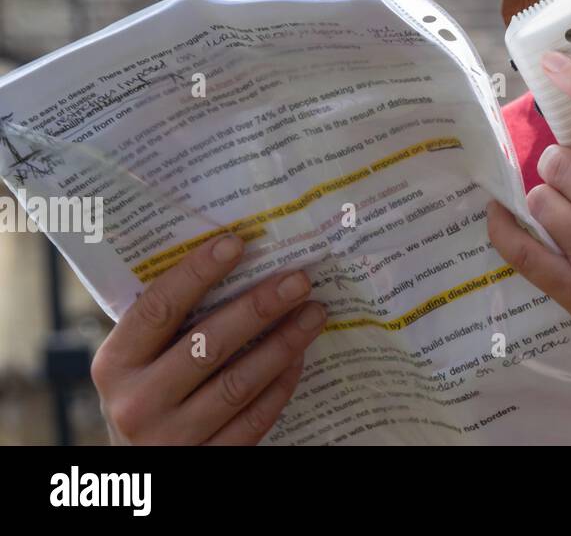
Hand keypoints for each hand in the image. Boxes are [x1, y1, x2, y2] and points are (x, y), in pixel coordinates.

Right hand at [90, 234, 326, 444]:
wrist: (141, 468)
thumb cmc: (147, 389)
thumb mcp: (139, 358)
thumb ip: (171, 320)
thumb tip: (235, 256)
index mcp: (115, 364)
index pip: (158, 309)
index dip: (197, 273)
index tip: (236, 243)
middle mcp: (137, 403)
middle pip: (208, 345)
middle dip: (259, 308)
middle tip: (298, 279)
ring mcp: (171, 438)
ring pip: (238, 384)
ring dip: (283, 344)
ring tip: (314, 313)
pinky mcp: (207, 461)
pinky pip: (253, 420)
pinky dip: (281, 386)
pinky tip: (299, 358)